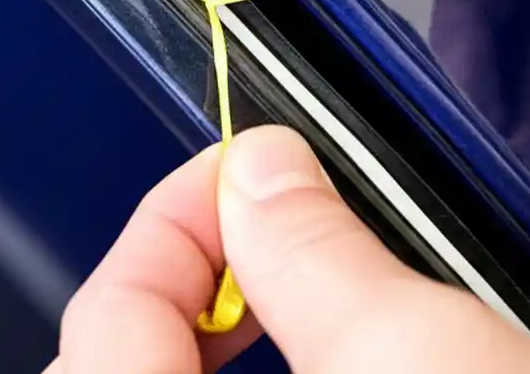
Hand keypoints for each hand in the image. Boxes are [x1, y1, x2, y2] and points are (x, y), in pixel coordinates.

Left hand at [46, 125, 529, 372]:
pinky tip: (315, 368)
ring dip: (203, 346)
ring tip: (271, 298)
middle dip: (178, 287)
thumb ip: (310, 253)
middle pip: (110, 372)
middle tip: (252, 229)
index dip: (168, 223)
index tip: (237, 174)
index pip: (106, 324)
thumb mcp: (423, 355)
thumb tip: (261, 175)